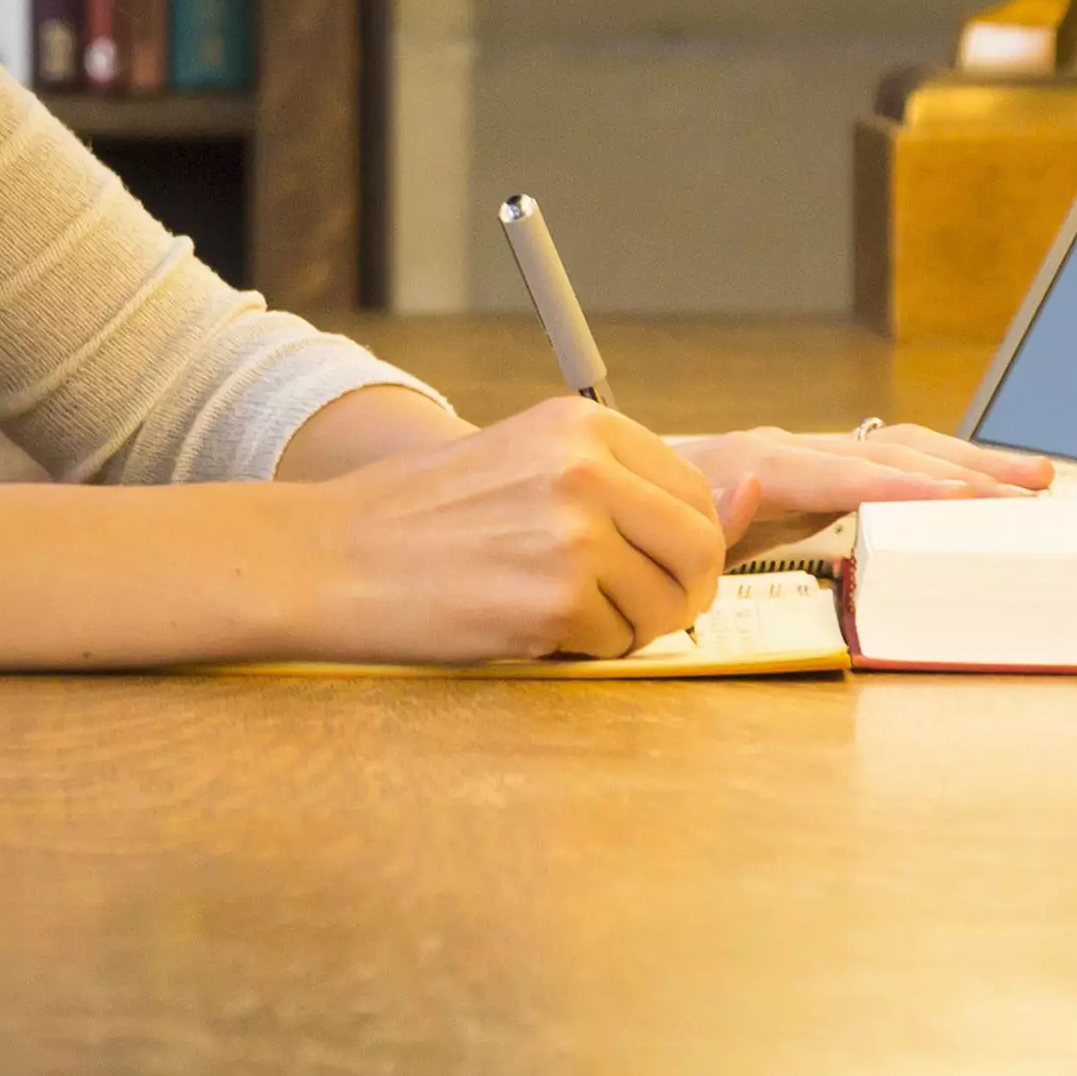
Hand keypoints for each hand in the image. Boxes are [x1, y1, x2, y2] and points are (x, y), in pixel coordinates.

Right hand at [296, 396, 725, 662]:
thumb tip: (750, 507)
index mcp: (582, 425)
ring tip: (556, 611)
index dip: (680, 545)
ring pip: (665, 606)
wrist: (326, 557)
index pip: (695, 494)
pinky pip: (615, 645)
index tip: (645, 565)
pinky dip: (581, 649)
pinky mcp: (553, 601)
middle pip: (701, 551)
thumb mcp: (526, 466)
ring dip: (625, 627)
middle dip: (675, 592)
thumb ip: (625, 485)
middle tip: (622, 608)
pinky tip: (526, 625)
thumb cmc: (422, 518)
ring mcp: (572, 535)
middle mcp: (585, 469)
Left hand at [672, 422, 1051, 558]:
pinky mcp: (822, 464)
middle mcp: (788, 447)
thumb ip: (713, 518)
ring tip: (1036, 479)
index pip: (839, 475)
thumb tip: (750, 489)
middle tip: (1025, 497)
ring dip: (970, 463)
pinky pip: (893, 457)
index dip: (898, 487)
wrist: (627, 496)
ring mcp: (809, 451)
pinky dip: (945, 466)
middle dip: (959, 474)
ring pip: (902, 447)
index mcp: (754, 465)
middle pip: (888, 454)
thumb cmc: (657, 527)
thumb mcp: (677, 536)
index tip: (957, 499)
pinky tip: (990, 481)